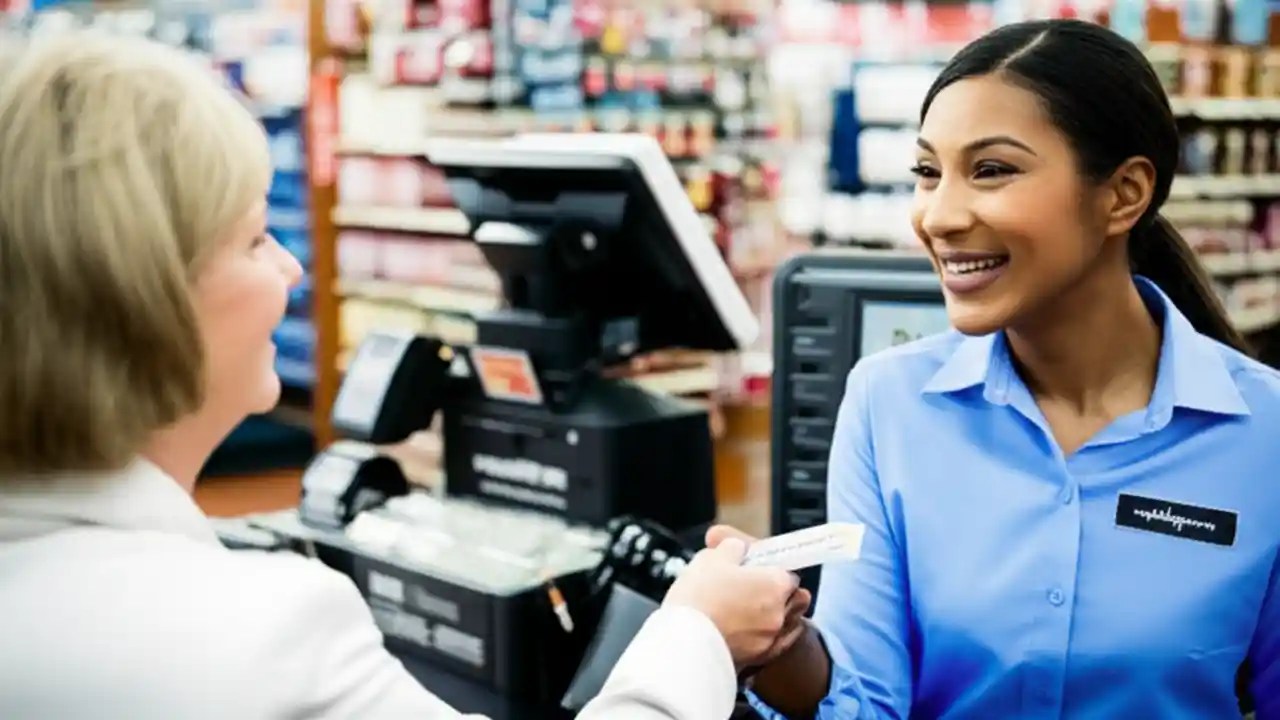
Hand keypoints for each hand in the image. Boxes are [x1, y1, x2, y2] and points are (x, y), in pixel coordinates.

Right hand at [704, 525, 812, 672]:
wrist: (684, 643)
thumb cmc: (699, 598)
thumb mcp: (712, 557)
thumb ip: (732, 547)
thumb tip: (738, 548)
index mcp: (775, 584)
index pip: (788, 573)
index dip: (771, 570)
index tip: (757, 570)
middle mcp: (780, 614)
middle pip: (791, 600)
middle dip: (776, 594)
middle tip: (753, 589)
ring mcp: (770, 640)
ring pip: (783, 625)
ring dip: (772, 617)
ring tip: (748, 612)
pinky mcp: (757, 660)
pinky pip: (771, 647)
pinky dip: (764, 638)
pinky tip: (748, 632)